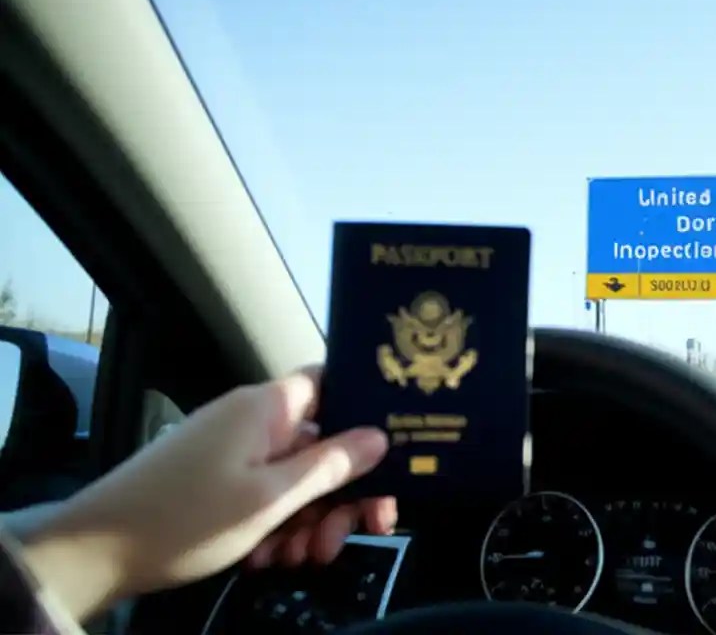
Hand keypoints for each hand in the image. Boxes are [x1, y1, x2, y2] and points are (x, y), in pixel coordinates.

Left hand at [19, 367, 395, 619]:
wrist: (94, 553)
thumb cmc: (186, 519)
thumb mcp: (270, 498)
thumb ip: (330, 465)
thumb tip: (380, 436)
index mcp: (268, 406)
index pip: (335, 381)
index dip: (369, 410)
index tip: (397, 452)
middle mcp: (254, 419)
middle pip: (323, 442)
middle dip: (343, 492)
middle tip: (359, 535)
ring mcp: (233, 450)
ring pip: (297, 476)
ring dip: (310, 518)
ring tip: (301, 559)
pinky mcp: (217, 480)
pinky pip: (266, 493)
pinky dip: (277, 524)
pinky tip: (268, 557)